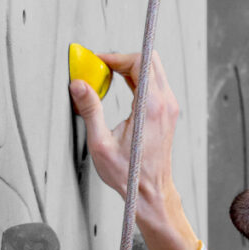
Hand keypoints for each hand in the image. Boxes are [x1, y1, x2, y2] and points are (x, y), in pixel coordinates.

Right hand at [69, 51, 189, 247]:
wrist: (150, 193)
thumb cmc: (129, 175)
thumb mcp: (101, 143)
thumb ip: (90, 110)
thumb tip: (78, 85)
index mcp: (149, 108)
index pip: (138, 62)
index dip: (116, 57)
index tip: (99, 63)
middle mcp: (165, 105)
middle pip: (149, 60)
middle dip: (124, 59)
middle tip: (103, 68)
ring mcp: (169, 109)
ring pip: (154, 70)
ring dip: (131, 68)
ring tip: (109, 78)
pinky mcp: (168, 115)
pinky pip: (155, 85)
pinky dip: (139, 80)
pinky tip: (123, 88)